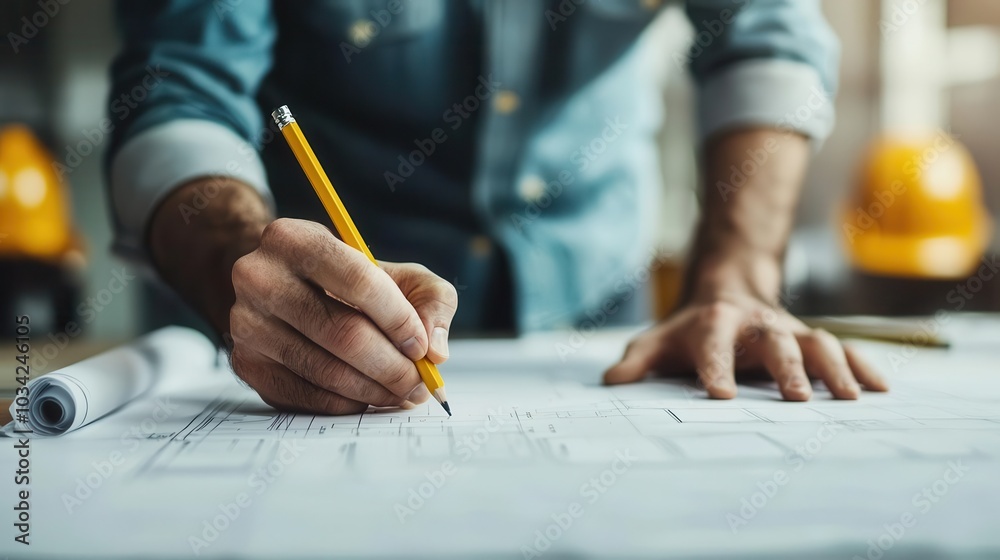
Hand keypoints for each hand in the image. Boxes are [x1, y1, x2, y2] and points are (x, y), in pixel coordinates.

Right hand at [228, 218, 457, 414]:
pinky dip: (345, 403)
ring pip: (325, 370)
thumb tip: (436, 350)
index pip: (358, 280)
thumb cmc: (352, 282)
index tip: (422, 347)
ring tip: (402, 393)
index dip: (399, 319)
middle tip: (419, 384)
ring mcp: (246, 323)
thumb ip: (432, 300)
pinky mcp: (246, 363)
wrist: (285, 289)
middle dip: (392, 366)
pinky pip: (305, 395)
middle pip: (342, 333)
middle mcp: (259, 278)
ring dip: (374, 390)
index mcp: (295, 239)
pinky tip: (368, 397)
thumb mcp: (400, 274)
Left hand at [603, 291, 887, 399]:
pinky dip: (863, 367)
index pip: (713, 346)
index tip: (721, 395)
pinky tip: (882, 391)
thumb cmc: (691, 328)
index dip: (716, 368)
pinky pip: (844, 349)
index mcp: (714, 324)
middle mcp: (757, 324)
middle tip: (798, 398)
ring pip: (818, 342)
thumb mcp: (657, 340)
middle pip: (775, 342)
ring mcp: (789, 329)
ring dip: (836, 369)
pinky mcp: (813, 338)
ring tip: (851, 400)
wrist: (728, 288)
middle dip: (787, 368)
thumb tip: (611, 383)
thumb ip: (636, 361)